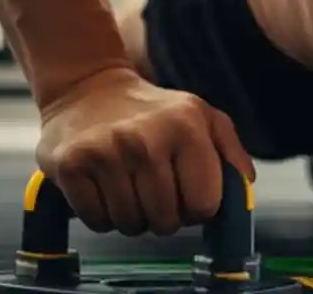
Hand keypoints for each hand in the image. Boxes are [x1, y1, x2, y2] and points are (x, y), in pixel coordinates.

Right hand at [35, 67, 255, 236]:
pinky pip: (96, 222)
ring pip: (130, 225)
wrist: (87, 87)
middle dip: (164, 216)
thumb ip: (231, 154)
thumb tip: (242, 193)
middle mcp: (146, 139)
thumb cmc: (153, 111)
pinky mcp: (70, 165)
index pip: (204, 204)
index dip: (198, 209)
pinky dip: (102, 216)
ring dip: (133, 217)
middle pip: (166, 220)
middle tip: (155, 193)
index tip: (188, 197)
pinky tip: (104, 189)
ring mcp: (105, 152)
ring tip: (129, 188)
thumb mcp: (203, 117)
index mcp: (187, 126)